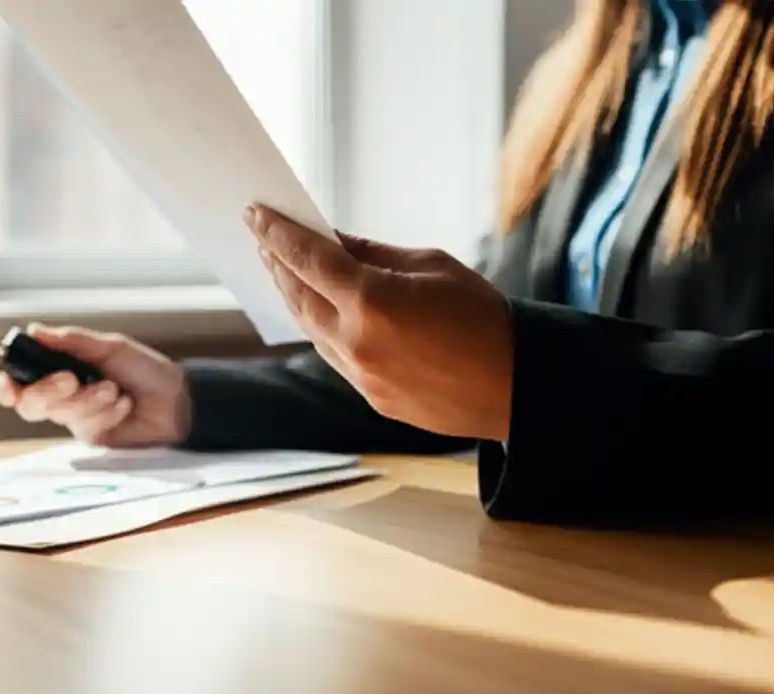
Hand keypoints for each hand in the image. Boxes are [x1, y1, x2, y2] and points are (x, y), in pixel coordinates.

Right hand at [0, 325, 190, 447]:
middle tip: (72, 379)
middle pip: (30, 403)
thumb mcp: (110, 347)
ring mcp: (77, 418)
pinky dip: (105, 411)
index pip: (22, 381)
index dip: (8, 385)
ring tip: (114, 390)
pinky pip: (85, 425)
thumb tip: (35, 330)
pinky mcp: (92, 437)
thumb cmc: (146, 369)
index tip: (8, 381)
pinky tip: (124, 405)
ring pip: (59, 413)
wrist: (178, 400)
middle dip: (47, 391)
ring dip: (87, 399)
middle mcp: (64, 396)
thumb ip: (72, 342)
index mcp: (62, 369)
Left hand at [244, 205, 513, 440]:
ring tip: (285, 271)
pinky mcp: (371, 398)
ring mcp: (361, 376)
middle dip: (278, 264)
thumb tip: (334, 242)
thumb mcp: (431, 265)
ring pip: (312, 330)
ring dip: (295, 298)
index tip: (256, 214)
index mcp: (373, 301)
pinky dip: (321, 328)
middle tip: (263, 239)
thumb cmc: (483, 317)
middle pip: (299, 296)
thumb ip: (374, 254)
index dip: (278, 233)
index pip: (309, 259)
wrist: (518, 386)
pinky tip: (320, 310)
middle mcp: (357, 343)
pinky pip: (334, 356)